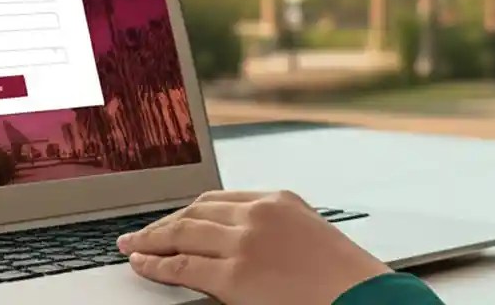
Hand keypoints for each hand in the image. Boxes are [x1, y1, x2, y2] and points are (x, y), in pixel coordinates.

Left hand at [117, 190, 390, 304]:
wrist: (362, 298)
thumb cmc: (343, 278)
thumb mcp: (308, 236)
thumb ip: (274, 230)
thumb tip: (240, 241)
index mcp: (277, 200)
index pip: (218, 199)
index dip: (187, 211)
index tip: (171, 219)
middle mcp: (257, 214)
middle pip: (194, 212)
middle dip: (163, 223)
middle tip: (139, 233)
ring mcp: (243, 243)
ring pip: (181, 234)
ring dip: (151, 240)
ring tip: (132, 247)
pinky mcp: (234, 276)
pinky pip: (183, 267)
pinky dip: (157, 265)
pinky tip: (142, 265)